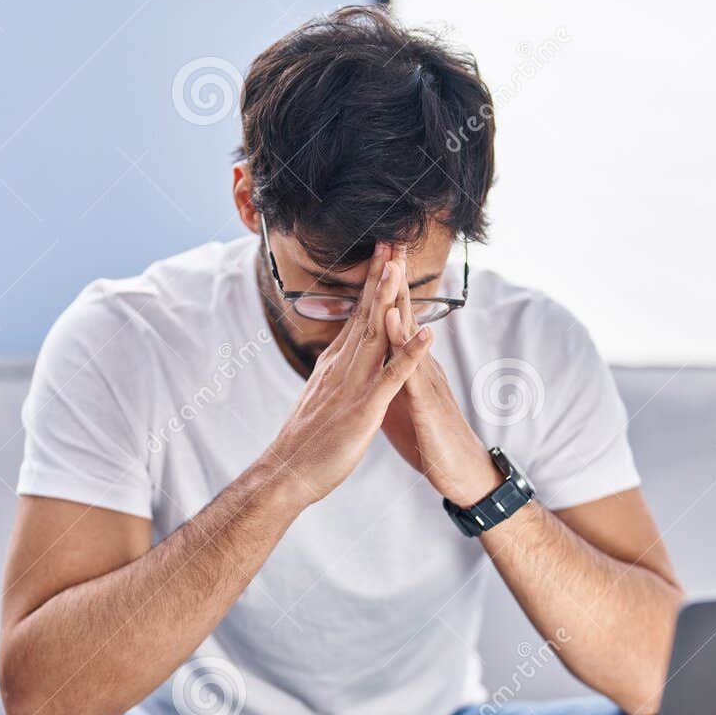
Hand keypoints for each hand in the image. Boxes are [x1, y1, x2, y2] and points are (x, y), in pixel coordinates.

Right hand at [259, 243, 434, 506]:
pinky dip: (410, 355)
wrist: (287, 473)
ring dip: (391, 301)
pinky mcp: (365, 409)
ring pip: (377, 334)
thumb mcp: (321, 397)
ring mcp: (354, 385)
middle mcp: (343, 366)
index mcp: (336, 363)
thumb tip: (337, 356)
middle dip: (381, 277)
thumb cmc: (305, 442)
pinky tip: (428, 336)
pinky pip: (392, 378)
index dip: (372, 284)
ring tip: (402, 268)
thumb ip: (333, 374)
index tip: (383, 255)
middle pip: (366, 313)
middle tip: (393, 242)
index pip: (358, 315)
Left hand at [379, 247, 502, 505]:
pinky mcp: (428, 405)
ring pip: (410, 337)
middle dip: (398, 281)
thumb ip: (390, 380)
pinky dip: (403, 344)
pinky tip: (394, 323)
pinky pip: (411, 370)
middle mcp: (423, 368)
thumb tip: (374, 365)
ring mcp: (427, 383)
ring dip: (401, 301)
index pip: (398, 322)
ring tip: (391, 269)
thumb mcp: (403, 405)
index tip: (378, 258)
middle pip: (408, 317)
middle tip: (390, 242)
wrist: (463, 475)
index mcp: (412, 368)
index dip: (388, 292)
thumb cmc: (433, 440)